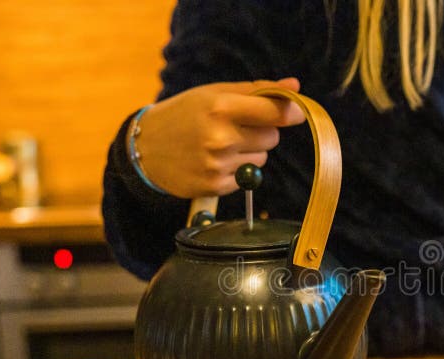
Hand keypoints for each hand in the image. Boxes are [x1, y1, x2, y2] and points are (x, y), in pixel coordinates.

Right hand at [135, 78, 304, 197]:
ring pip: (262, 159)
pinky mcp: (216, 186)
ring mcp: (217, 164)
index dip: (291, 112)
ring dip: (249, 152)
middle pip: (272, 137)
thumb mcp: (213, 93)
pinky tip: (214, 161)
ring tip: (220, 145)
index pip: (273, 112)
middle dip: (261, 131)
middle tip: (235, 127)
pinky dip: (237, 170)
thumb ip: (257, 91)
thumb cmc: (184, 114)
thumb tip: (296, 88)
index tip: (299, 112)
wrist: (144, 148)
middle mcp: (220, 137)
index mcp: (219, 108)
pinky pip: (247, 177)